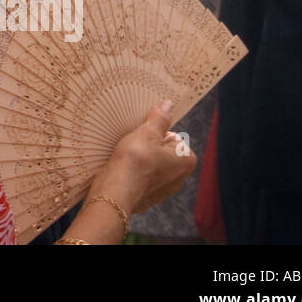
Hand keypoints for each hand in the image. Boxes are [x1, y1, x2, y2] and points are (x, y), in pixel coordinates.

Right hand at [90, 100, 195, 215]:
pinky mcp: (149, 197)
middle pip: (163, 151)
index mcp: (185, 161)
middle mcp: (180, 178)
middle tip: (134, 142)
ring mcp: (164, 190)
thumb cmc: (135, 161)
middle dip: (149, 145)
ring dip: (140, 158)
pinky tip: (123, 168)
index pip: (173, 137)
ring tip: (126, 154)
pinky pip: (143, 177)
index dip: (157, 132)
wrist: (116, 191)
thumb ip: (159, 119)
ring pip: (152, 164)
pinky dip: (134, 171)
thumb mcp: (147, 133)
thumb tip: (168, 104)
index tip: (144, 134)